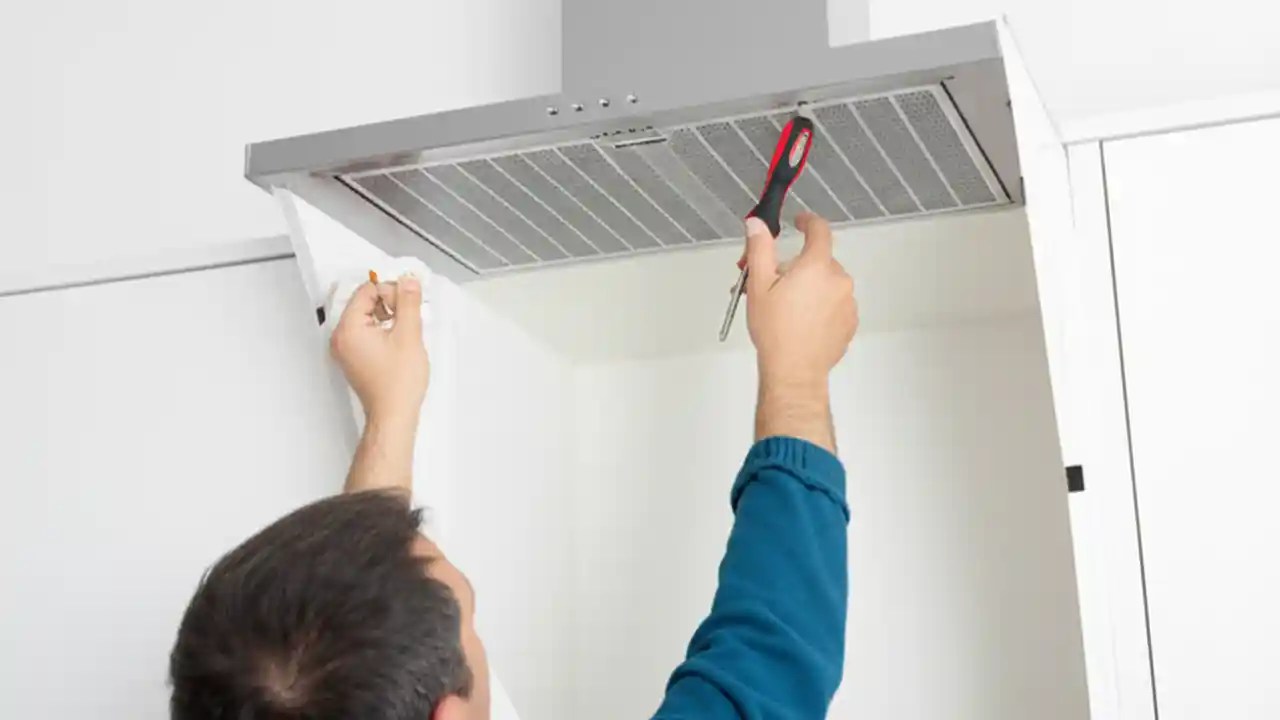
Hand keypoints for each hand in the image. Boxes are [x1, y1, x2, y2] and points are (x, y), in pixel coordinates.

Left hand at [330, 276, 428, 423]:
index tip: (407, 302)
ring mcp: (345, 349)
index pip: (366, 291)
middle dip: (389, 303)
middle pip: (363, 303)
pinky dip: (382, 330)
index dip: (390, 291)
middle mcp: (340, 338)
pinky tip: (398, 341)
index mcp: (348, 329)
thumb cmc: (398, 383)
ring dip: (387, 316)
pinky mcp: (353, 358)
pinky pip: (365, 333)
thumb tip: (408, 280)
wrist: (393, 415)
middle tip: (408, 316)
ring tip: (405, 331)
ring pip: (365, 317)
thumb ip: (408, 302)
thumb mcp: (409, 335)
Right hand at [744, 213, 857, 450]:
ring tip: (785, 308)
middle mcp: (839, 280)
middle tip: (773, 283)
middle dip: (797, 266)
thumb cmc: (775, 331)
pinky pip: (834, 303)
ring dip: (809, 287)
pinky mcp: (850, 322)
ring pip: (827, 283)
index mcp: (817, 265)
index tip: (799, 222)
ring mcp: (848, 302)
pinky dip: (820, 305)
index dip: (808, 221)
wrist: (794, 371)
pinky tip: (801, 321)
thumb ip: (760, 248)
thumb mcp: (759, 285)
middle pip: (819, 260)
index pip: (819, 230)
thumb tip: (757, 225)